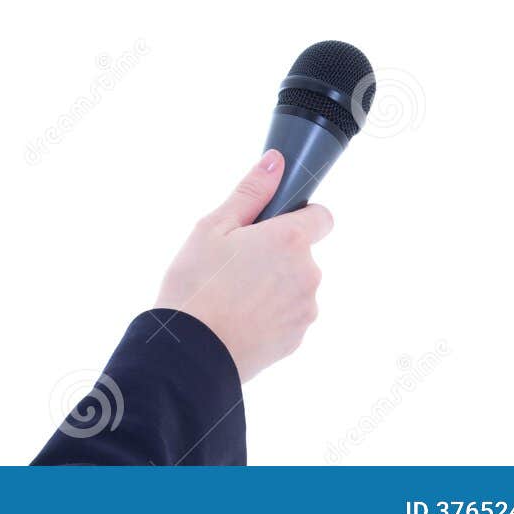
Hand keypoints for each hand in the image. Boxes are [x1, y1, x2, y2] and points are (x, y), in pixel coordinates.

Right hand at [154, 150, 331, 382]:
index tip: (271, 225)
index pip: (322, 216)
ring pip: (296, 284)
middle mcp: (308, 273)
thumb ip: (251, 192)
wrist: (191, 353)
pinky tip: (240, 316)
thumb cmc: (196, 285)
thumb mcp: (213, 227)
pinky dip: (272, 312)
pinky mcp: (298, 337)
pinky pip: (290, 314)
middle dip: (277, 253)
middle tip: (235, 262)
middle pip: (303, 253)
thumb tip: (276, 160)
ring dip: (275, 284)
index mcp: (289, 240)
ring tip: (234, 294)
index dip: (299, 216)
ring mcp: (306, 308)